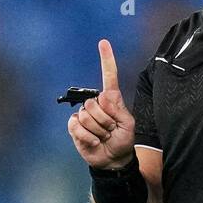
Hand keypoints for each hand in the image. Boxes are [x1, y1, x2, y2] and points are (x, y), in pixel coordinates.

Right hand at [67, 39, 135, 168]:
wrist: (113, 160)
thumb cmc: (123, 141)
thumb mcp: (128, 125)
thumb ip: (118, 110)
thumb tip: (103, 99)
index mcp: (111, 100)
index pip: (109, 77)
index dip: (106, 60)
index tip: (103, 42)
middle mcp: (96, 104)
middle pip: (95, 103)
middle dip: (105, 120)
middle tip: (111, 131)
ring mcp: (84, 114)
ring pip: (86, 115)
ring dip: (98, 130)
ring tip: (103, 136)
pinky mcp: (75, 126)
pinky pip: (76, 125)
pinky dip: (87, 136)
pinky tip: (94, 141)